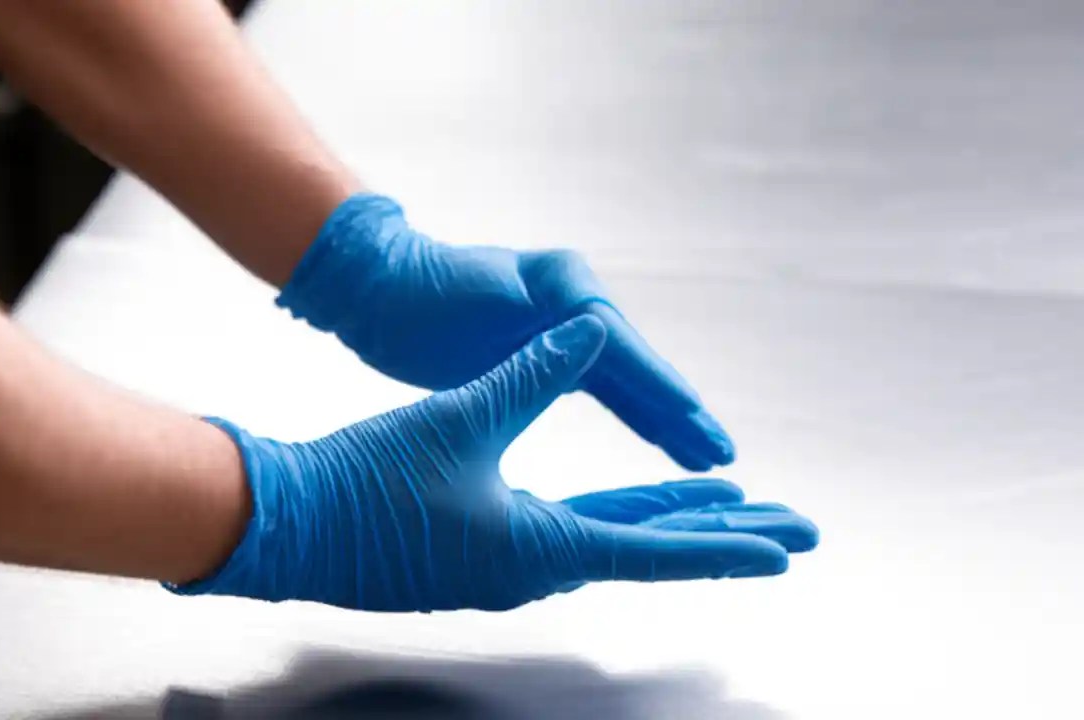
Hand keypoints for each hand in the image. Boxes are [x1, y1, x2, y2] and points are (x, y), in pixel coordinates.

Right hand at [172, 317, 815, 611]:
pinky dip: (620, 520)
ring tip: (729, 508)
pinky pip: (575, 535)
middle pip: (652, 548)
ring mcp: (510, 568)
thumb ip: (534, 375)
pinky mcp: (485, 556)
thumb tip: (593, 332)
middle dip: (725, 533)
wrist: (291, 523)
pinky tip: (631, 511)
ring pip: (616, 540)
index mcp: (540, 545)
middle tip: (793, 528)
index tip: (784, 546)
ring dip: (675, 524)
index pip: (657, 548)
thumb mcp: (462, 418)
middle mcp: (537, 567)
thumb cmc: (371, 480)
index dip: (726, 541)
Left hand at [276, 194, 733, 471]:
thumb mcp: (475, 308)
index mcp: (563, 284)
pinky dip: (636, 413)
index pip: (620, 345)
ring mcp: (569, 324)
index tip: (695, 418)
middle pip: (636, 365)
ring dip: (667, 417)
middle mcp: (577, 300)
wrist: (381, 290)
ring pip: (628, 380)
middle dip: (679, 409)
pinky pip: (606, 387)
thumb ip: (536, 322)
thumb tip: (606, 328)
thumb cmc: (418, 299)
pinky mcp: (555, 347)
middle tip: (722, 451)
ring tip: (709, 455)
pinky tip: (665, 439)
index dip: (658, 386)